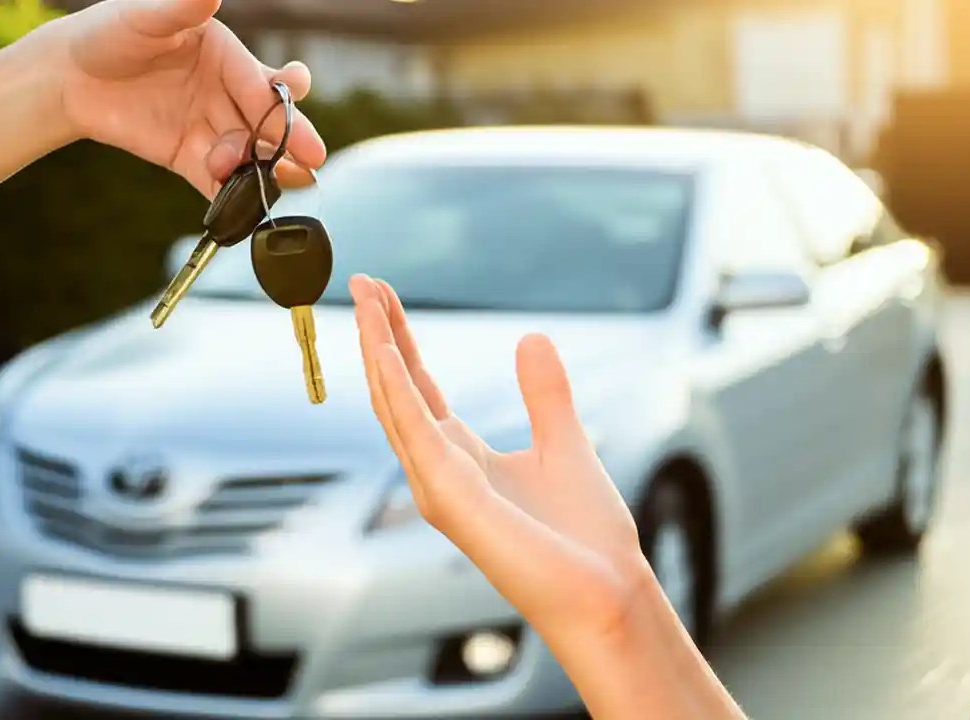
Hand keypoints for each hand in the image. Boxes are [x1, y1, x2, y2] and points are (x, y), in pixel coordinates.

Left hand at [39, 0, 325, 197]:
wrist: (69, 76)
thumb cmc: (109, 32)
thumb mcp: (142, 16)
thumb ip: (180, 9)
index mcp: (225, 54)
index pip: (257, 80)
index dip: (276, 98)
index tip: (290, 109)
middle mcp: (225, 91)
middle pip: (266, 120)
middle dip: (290, 139)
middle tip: (312, 158)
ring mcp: (209, 126)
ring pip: (245, 153)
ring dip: (255, 169)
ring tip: (258, 182)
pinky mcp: (188, 156)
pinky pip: (214, 180)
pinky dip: (228, 196)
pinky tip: (239, 210)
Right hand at [349, 274, 645, 633]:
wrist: (607, 591)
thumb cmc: (585, 536)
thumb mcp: (565, 443)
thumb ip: (544, 394)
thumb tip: (531, 337)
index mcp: (463, 458)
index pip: (418, 386)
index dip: (399, 337)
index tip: (383, 293)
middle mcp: (439, 470)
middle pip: (397, 389)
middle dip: (378, 335)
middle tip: (363, 280)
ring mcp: (437, 485)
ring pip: (395, 405)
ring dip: (378, 350)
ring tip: (366, 301)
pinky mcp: (449, 498)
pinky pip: (414, 433)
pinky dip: (397, 389)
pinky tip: (387, 350)